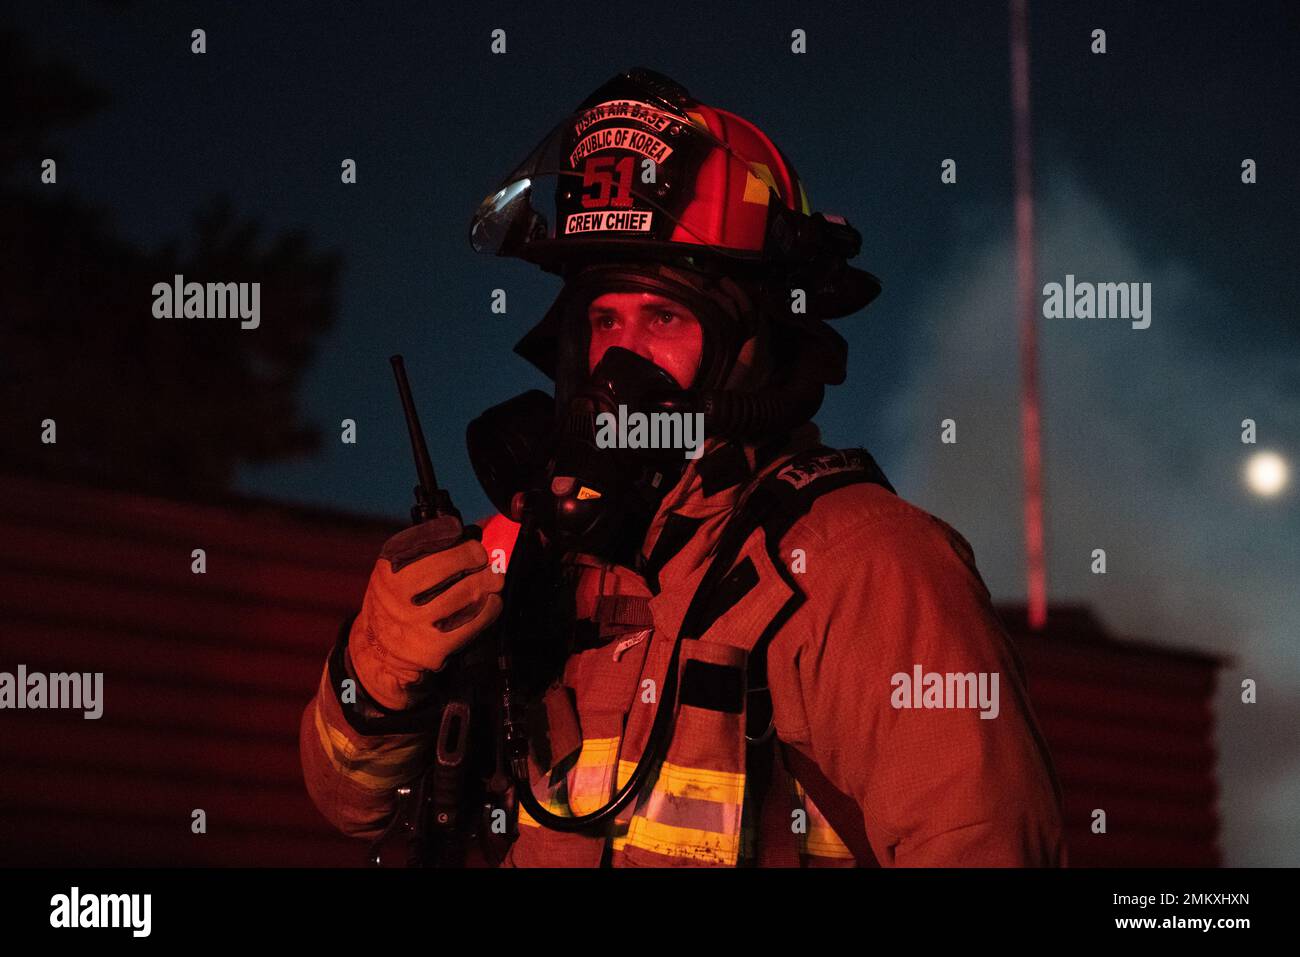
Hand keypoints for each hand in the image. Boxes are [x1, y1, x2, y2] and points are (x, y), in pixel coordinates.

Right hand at [349, 524, 503, 710]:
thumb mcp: (393, 574)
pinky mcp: (433, 647)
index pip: (423, 541)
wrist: (379, 653)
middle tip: (482, 556)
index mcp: (388, 571)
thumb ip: (421, 553)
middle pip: (447, 565)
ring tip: (494, 578)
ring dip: (487, 582)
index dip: (449, 532)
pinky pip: (473, 623)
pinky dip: (489, 608)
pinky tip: (492, 601)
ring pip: (465, 593)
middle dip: (473, 555)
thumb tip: (468, 535)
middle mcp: (397, 596)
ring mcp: (416, 623)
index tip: (464, 532)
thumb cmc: (395, 603)